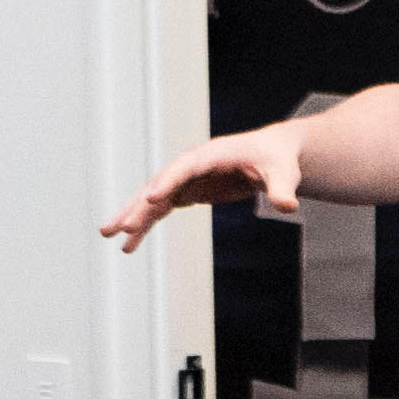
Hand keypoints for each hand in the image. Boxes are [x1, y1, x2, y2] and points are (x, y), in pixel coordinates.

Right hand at [100, 124, 305, 252]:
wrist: (274, 155)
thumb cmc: (278, 160)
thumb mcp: (284, 173)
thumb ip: (282, 189)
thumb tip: (288, 205)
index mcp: (212, 155)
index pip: (184, 168)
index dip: (168, 182)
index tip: (150, 199)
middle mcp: (192, 165)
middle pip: (159, 184)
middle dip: (137, 206)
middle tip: (115, 227)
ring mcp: (187, 178)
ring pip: (154, 198)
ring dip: (132, 217)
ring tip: (109, 236)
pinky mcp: (188, 191)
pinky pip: (161, 209)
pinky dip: (145, 224)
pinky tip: (130, 243)